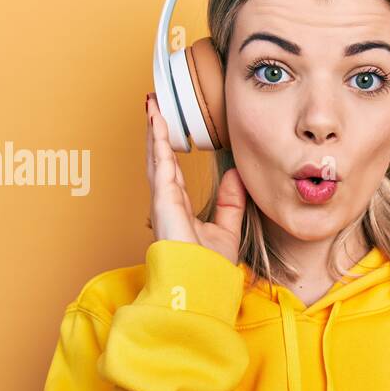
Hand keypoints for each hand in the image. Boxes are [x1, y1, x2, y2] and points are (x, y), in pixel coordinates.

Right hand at [145, 92, 244, 264]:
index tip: (165, 123)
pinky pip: (160, 163)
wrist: (203, 286)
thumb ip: (231, 203)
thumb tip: (236, 175)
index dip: (167, 145)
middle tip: (154, 104)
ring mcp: (162, 200)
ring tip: (152, 103)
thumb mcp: (227, 229)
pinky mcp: (163, 200)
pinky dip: (158, 140)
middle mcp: (166, 200)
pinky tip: (157, 121)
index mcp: (178, 205)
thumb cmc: (208, 267)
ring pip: (156, 155)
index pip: (171, 168)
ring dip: (154, 129)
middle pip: (159, 157)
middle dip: (156, 131)